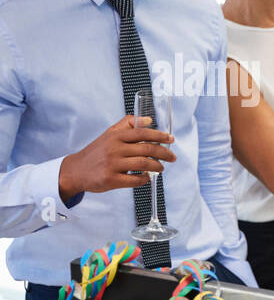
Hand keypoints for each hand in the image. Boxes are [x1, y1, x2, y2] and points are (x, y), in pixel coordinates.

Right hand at [58, 115, 174, 200]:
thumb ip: (127, 124)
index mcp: (115, 136)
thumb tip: (148, 119)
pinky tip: (147, 177)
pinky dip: (145, 179)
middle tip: (172, 157)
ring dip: (157, 166)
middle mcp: (114, 148)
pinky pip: (135, 180)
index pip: (142, 133)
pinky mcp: (110, 179)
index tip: (171, 139)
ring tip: (161, 167)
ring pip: (144, 164)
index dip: (160, 136)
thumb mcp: (109, 134)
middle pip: (147, 149)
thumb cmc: (96, 152)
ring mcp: (112, 164)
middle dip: (164, 153)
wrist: (75, 170)